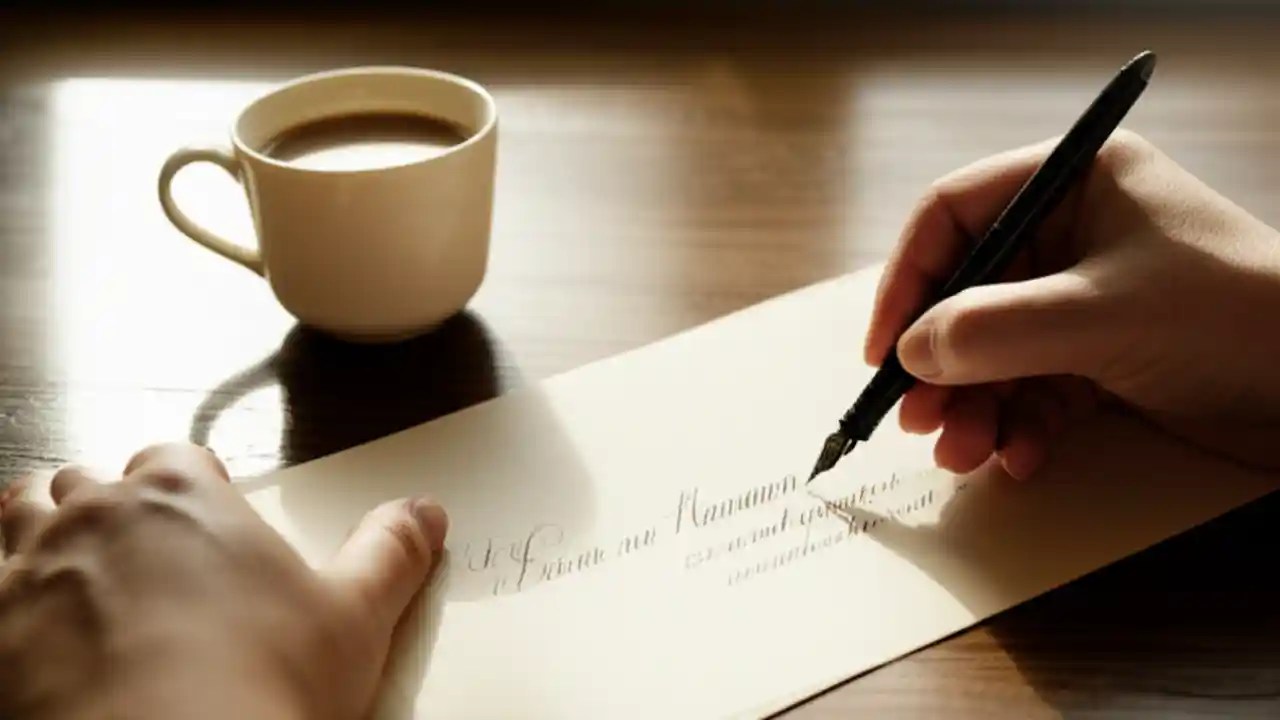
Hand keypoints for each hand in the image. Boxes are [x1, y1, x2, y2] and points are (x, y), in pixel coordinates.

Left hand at [0, 443, 447, 719]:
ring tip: (76, 573)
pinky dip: (8, 598)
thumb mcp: (354, 618)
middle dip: (111, 506)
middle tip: (144, 552)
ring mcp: (31, 571)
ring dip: (43, 532)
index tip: (205, 518)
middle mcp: (96, 515)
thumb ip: (391, 552)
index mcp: (181, 495)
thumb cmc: (256, 689)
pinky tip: (38, 631)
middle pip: (89, 481)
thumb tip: (424, 513)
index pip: (173, 458)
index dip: (190, 486)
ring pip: (21, 515)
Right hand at [867, 130, 1279, 478]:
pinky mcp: (1105, 357)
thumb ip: (994, 330)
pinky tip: (1020, 458)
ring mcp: (1088, 299)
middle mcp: (1075, 235)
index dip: (907, 280)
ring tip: (963, 453)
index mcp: (1075, 184)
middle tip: (918, 420)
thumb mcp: (1100, 316)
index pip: (954, 215)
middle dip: (941, 363)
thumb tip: (912, 352)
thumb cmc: (1235, 318)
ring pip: (995, 351)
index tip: (884, 348)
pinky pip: (1035, 388)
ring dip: (974, 406)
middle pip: (967, 294)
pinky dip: (1019, 426)